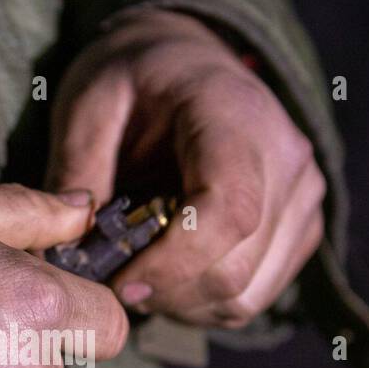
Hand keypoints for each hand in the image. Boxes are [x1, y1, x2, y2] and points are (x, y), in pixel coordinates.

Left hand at [46, 9, 325, 328]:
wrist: (187, 63)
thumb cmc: (134, 81)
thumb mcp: (88, 107)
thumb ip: (76, 174)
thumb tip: (64, 252)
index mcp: (236, 116)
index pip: (229, 212)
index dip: (174, 264)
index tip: (120, 283)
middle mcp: (287, 159)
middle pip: (235, 268)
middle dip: (165, 291)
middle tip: (114, 280)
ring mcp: (304, 197)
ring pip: (246, 295)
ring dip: (183, 304)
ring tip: (141, 274)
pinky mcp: (303, 228)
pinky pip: (256, 296)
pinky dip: (207, 304)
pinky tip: (172, 276)